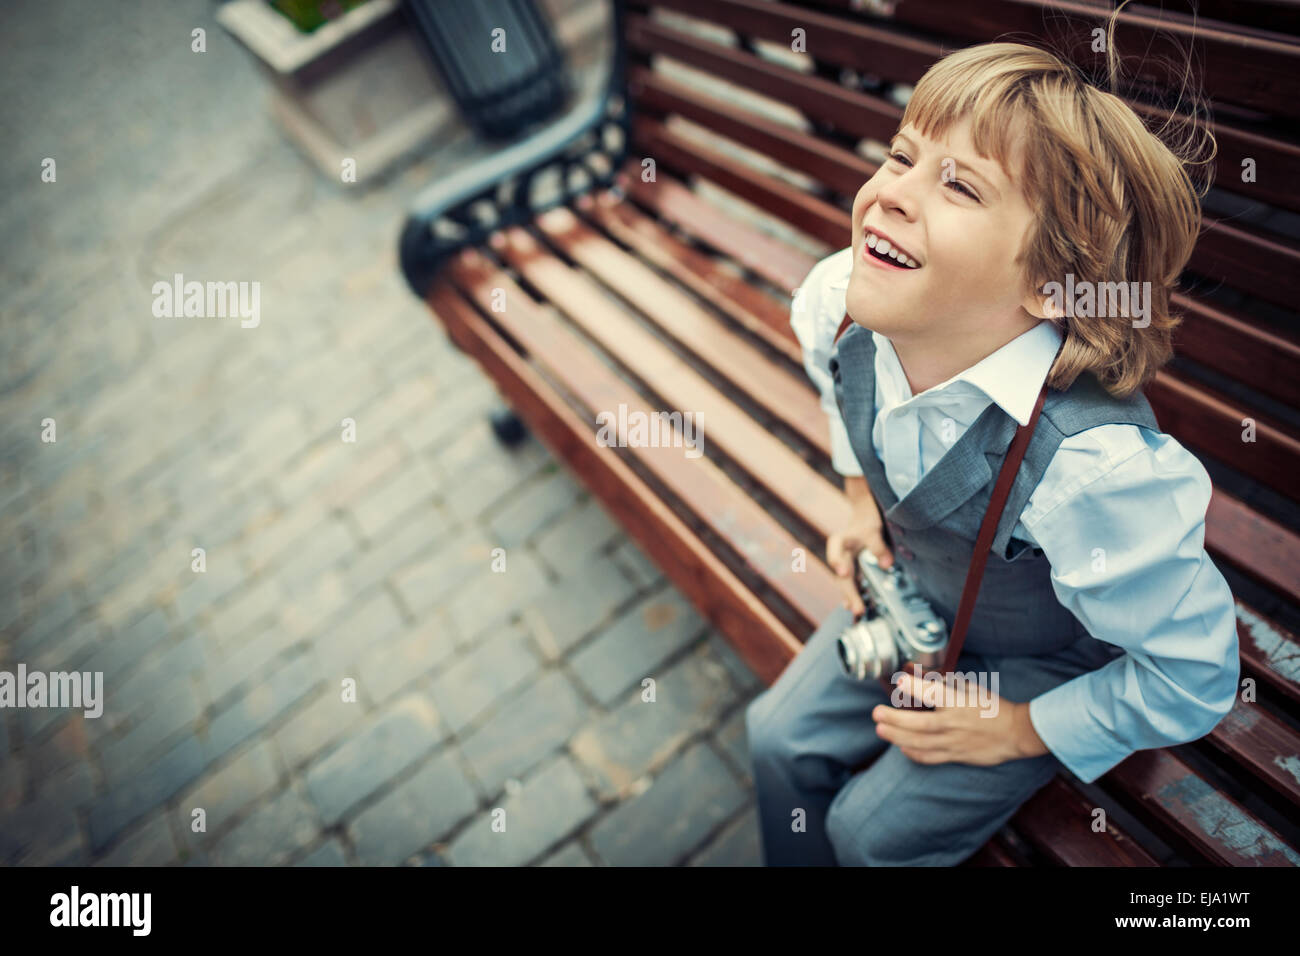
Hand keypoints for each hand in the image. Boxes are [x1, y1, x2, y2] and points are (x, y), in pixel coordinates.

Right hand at [826, 497, 892, 616]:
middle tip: (857, 607)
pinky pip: (853, 584)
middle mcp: (839, 555)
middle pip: (841, 575)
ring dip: (852, 597)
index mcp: (839, 542)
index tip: (844, 573)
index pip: (835, 553)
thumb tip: (887, 564)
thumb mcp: (872, 528)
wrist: (865, 514)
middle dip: (849, 592)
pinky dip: (855, 595)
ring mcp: (845, 564)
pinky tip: (856, 607)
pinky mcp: (854, 569)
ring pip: (846, 583)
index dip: (838, 563)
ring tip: (857, 611)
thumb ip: (878, 545)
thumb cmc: (866, 519)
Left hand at [871, 670, 1048, 764]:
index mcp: (959, 703)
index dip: (914, 686)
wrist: (1016, 733)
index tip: (898, 680)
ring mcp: (954, 742)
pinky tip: (901, 747)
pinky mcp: (956, 755)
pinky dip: (914, 754)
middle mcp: (954, 723)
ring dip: (897, 736)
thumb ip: (949, 684)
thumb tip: (924, 676)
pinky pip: (931, 758)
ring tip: (881, 730)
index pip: (934, 693)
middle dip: (895, 719)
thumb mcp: (972, 688)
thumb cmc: (994, 707)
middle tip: (877, 713)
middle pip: (920, 724)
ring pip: (921, 743)